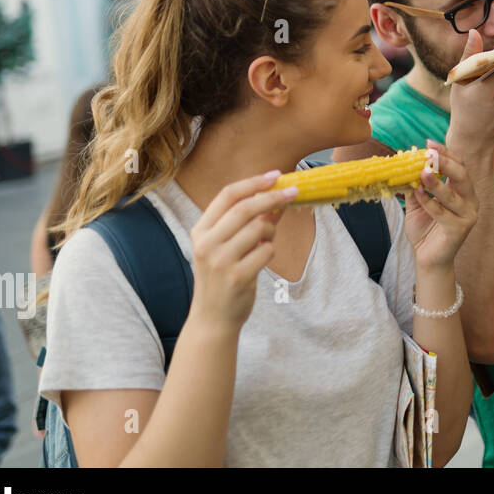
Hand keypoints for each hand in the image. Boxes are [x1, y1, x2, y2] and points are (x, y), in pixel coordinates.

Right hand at [187, 170, 293, 330]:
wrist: (212, 318)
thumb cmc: (222, 277)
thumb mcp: (225, 247)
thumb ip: (248, 223)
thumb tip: (276, 199)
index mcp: (200, 231)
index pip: (228, 195)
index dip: (254, 183)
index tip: (276, 175)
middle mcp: (206, 244)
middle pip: (245, 208)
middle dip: (273, 197)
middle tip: (293, 192)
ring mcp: (220, 261)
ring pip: (259, 228)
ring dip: (271, 231)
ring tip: (266, 241)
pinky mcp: (237, 277)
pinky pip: (266, 251)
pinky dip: (270, 250)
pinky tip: (261, 259)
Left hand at [404, 139, 478, 271]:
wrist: (428, 259)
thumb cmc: (425, 230)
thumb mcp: (417, 203)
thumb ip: (415, 185)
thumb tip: (404, 164)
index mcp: (463, 191)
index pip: (459, 166)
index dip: (446, 153)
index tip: (429, 143)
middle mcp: (470, 201)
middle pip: (463, 176)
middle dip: (446, 163)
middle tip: (429, 155)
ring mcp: (467, 216)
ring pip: (453, 194)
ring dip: (436, 182)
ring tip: (421, 172)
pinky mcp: (460, 229)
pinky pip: (442, 212)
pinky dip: (429, 202)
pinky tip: (417, 194)